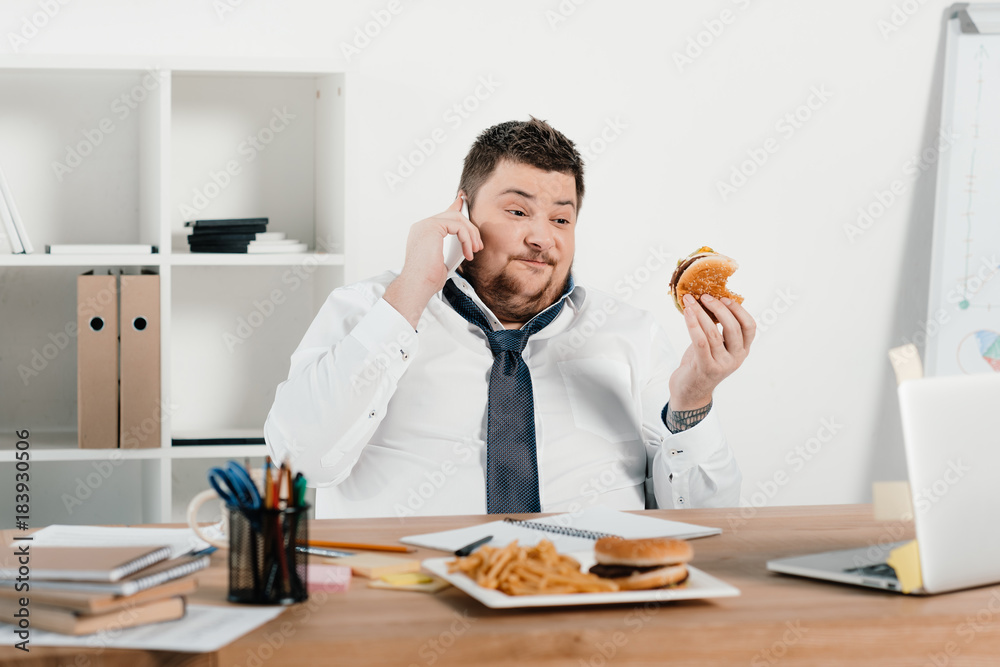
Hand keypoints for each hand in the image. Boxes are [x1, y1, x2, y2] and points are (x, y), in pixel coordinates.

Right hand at [384, 195, 483, 328]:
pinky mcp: (432, 226)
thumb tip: (465, 241)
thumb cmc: (427, 278)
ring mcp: (426, 224)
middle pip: (453, 215)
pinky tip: (468, 252)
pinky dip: (467, 239)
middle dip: (470, 228)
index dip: (455, 206)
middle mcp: (422, 225)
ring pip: (457, 218)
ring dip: (471, 235)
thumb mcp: (444, 259)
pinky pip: (458, 226)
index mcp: (423, 232)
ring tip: (474, 250)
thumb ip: (452, 246)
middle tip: (477, 245)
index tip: (463, 202)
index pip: (442, 215)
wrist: (418, 285)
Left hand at [668, 294, 754, 410]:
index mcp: (742, 350)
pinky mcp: (706, 368)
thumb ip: (719, 330)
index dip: (739, 310)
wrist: (689, 391)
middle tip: (704, 296)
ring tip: (690, 301)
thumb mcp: (715, 347)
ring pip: (713, 333)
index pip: (750, 326)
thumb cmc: (701, 364)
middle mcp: (736, 358)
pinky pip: (700, 342)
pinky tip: (687, 314)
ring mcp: (722, 364)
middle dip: (718, 308)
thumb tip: (712, 301)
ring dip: (700, 313)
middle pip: (733, 327)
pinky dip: (693, 325)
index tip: (725, 298)